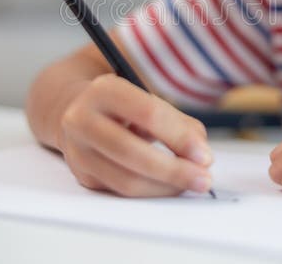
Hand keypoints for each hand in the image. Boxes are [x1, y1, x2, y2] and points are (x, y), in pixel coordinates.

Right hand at [58, 73, 212, 196]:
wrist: (76, 112)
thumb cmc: (124, 107)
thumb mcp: (149, 101)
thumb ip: (180, 123)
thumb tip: (202, 156)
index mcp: (104, 90)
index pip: (147, 114)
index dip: (179, 137)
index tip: (204, 156)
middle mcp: (82, 119)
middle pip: (131, 151)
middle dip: (174, 170)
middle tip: (203, 180)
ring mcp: (78, 150)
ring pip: (125, 179)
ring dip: (165, 187)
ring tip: (190, 183)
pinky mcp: (82, 175)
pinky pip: (122, 191)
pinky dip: (152, 192)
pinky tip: (169, 186)